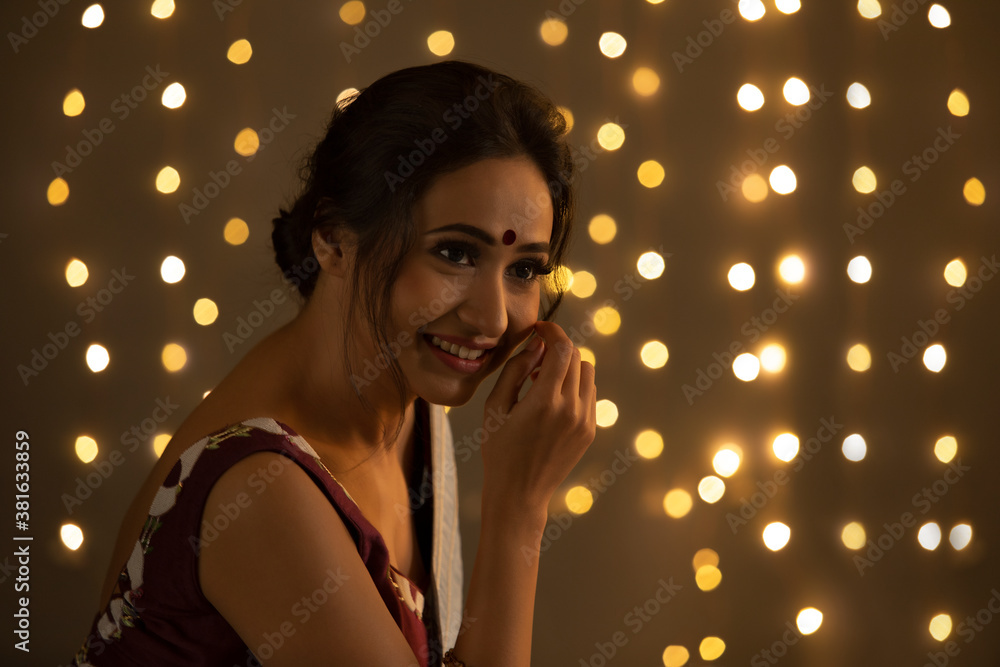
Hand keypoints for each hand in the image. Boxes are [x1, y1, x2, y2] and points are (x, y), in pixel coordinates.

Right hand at [479, 320, 596, 517]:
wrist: (519, 493)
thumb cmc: (499, 449)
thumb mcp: (496, 407)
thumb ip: (516, 370)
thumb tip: (536, 345)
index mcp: (545, 401)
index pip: (562, 349)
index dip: (552, 331)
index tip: (539, 329)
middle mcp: (571, 409)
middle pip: (576, 357)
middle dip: (557, 348)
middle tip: (535, 357)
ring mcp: (585, 421)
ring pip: (587, 373)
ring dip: (568, 367)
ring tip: (542, 381)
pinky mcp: (590, 431)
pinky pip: (589, 394)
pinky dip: (574, 387)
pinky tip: (552, 400)